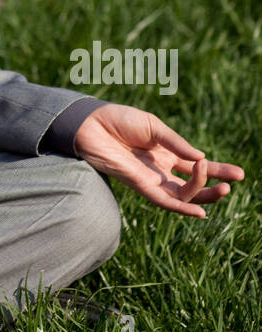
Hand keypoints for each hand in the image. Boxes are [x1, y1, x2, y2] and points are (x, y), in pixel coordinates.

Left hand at [74, 103, 243, 216]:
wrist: (91, 123)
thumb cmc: (119, 120)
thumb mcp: (154, 127)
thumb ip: (176, 144)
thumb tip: (201, 158)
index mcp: (166, 153)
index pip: (196, 166)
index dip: (217, 170)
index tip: (240, 174)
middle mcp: (160, 169)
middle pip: (193, 185)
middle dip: (215, 186)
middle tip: (233, 184)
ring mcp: (151, 179)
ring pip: (183, 195)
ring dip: (203, 194)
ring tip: (223, 188)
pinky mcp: (139, 185)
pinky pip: (164, 202)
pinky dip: (182, 207)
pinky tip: (201, 211)